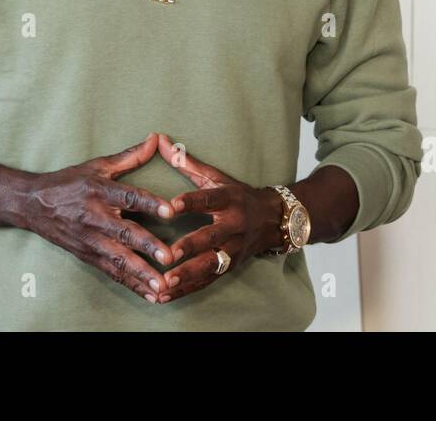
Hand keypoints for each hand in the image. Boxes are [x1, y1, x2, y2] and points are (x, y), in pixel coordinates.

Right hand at [23, 132, 178, 303]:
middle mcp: (94, 217)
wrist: (32, 205)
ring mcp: (89, 239)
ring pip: (118, 259)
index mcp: (99, 191)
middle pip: (124, 233)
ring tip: (162, 286)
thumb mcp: (97, 166)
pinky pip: (111, 272)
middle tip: (169, 257)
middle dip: (147, 246)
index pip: (128, 197)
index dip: (149, 203)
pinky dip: (131, 284)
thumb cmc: (69, 182)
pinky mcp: (87, 255)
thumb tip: (157, 139)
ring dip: (141, 273)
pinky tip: (150, 294)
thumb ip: (129, 156)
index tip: (170, 211)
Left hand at [153, 133, 284, 303]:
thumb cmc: (238, 195)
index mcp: (229, 199)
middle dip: (190, 247)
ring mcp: (233, 250)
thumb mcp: (216, 177)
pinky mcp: (230, 267)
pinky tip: (165, 296)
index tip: (171, 205)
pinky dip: (186, 290)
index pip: (208, 199)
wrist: (275, 219)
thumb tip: (159, 139)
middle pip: (211, 237)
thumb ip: (186, 162)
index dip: (190, 202)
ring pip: (210, 265)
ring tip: (165, 283)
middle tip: (168, 254)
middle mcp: (234, 226)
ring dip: (187, 275)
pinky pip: (207, 281)